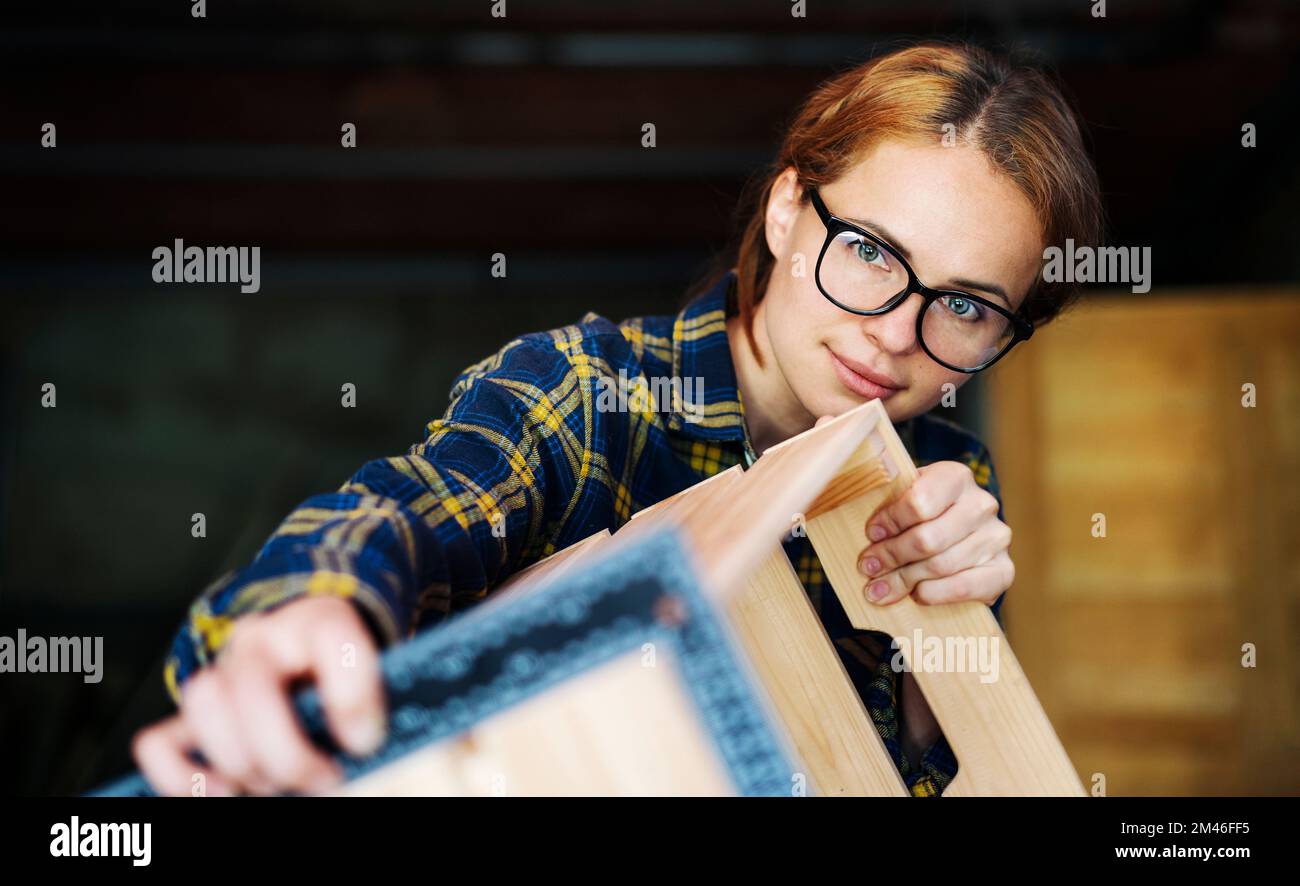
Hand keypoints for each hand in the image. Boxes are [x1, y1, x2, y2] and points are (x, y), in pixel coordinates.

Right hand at [131, 595, 385, 795]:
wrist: (307, 652)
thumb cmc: (345, 674)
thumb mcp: (374, 674)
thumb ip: (373, 703)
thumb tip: (367, 751)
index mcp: (319, 622)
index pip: (330, 634)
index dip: (350, 695)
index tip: (364, 742)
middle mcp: (262, 641)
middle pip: (253, 688)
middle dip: (288, 754)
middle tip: (325, 781)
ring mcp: (221, 673)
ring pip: (203, 702)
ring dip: (240, 763)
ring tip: (278, 789)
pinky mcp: (191, 717)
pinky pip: (158, 743)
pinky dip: (184, 778)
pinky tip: (227, 794)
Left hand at [857, 459, 1013, 606]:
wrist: (962, 538)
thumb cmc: (923, 516)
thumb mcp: (907, 499)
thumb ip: (891, 508)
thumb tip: (870, 537)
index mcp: (955, 477)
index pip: (920, 500)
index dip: (891, 520)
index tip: (871, 534)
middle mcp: (982, 504)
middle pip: (928, 538)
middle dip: (892, 556)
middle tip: (868, 568)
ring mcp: (996, 538)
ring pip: (941, 565)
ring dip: (904, 580)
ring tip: (879, 588)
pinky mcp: (1004, 570)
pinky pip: (963, 587)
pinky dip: (933, 594)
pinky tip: (915, 595)